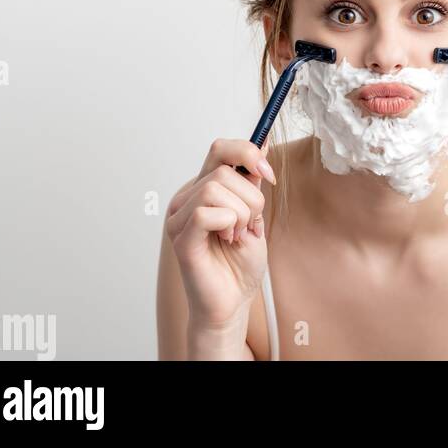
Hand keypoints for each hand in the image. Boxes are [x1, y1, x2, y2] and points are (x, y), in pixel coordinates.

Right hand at [164, 138, 274, 341]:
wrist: (233, 302)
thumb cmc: (240, 263)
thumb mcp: (256, 214)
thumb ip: (252, 183)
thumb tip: (261, 145)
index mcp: (204, 189)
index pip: (220, 149)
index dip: (248, 152)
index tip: (269, 174)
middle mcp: (186, 199)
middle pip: (223, 170)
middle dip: (252, 197)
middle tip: (252, 224)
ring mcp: (179, 218)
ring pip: (215, 189)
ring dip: (242, 213)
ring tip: (239, 234)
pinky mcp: (180, 239)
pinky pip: (204, 213)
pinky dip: (228, 224)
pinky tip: (229, 240)